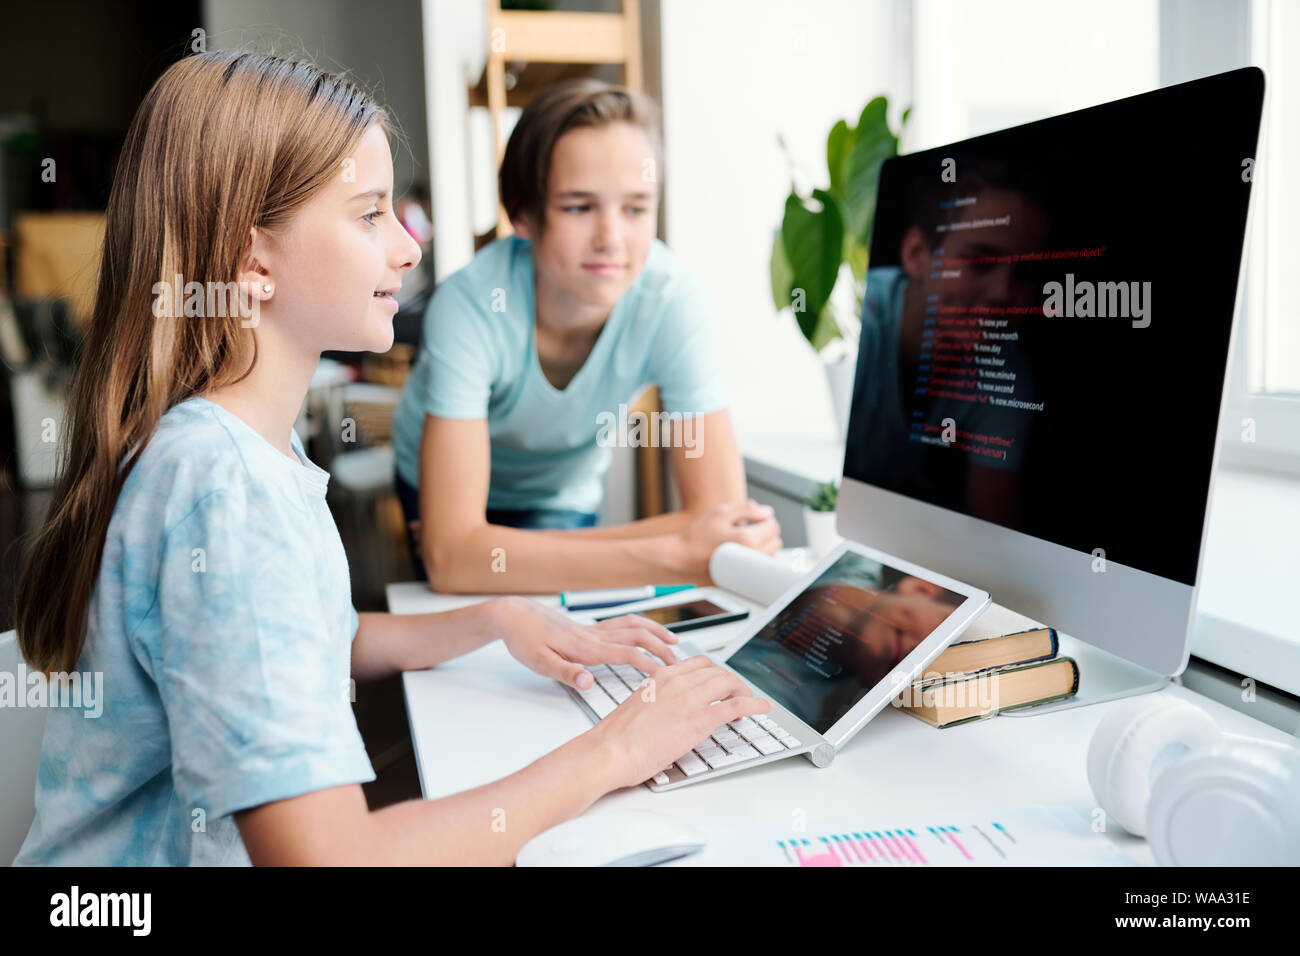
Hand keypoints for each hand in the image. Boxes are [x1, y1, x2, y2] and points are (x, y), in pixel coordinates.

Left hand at [486, 596, 678, 690]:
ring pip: (634, 625)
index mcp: (586, 648)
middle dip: (662, 649)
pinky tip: (646, 631)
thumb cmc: (523, 639)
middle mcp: (595, 635)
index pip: (627, 655)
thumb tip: (588, 682)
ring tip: (674, 642)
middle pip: (638, 637)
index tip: (668, 677)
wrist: (512, 616)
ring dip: (656, 632)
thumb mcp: (539, 663)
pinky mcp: (589, 626)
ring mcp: (594, 629)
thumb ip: (566, 673)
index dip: (650, 665)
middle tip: (681, 665)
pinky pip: (622, 622)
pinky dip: (641, 624)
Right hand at [590, 655, 773, 789]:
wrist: (609, 751)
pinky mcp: (699, 720)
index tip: (721, 683)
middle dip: (732, 682)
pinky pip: (737, 704)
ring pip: (730, 683)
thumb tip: (670, 711)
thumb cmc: (616, 737)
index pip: (699, 664)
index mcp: (661, 676)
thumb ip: (658, 701)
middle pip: (718, 671)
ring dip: (744, 692)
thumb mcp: (639, 706)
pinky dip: (755, 704)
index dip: (716, 673)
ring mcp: (690, 699)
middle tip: (738, 695)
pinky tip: (764, 708)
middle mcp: (677, 681)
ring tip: (749, 704)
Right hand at [677, 499, 782, 580]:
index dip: (764, 519)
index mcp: (747, 539)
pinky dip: (756, 561)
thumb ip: (747, 509)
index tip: (753, 519)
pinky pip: (760, 570)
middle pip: (776, 542)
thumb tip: (767, 512)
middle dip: (765, 533)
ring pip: (771, 557)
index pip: (773, 526)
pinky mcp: (742, 581)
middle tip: (747, 530)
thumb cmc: (696, 537)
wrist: (680, 560)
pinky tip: (740, 556)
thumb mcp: (720, 513)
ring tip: (742, 544)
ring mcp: (747, 573)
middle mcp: (751, 558)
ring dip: (763, 547)